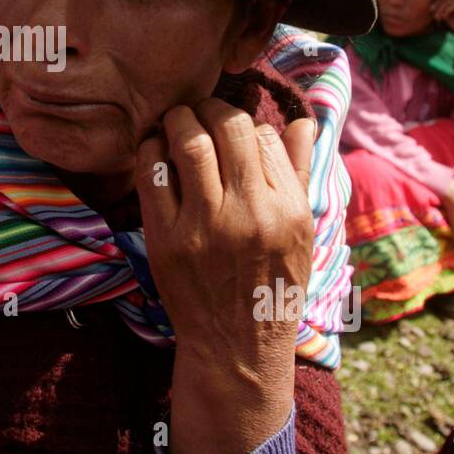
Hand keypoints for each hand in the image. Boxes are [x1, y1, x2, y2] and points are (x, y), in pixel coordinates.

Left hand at [135, 102, 314, 366]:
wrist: (236, 346)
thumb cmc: (272, 284)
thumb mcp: (300, 232)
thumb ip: (299, 173)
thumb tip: (303, 121)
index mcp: (287, 209)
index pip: (264, 136)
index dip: (246, 123)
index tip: (232, 128)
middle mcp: (249, 213)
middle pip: (228, 128)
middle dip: (210, 108)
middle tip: (199, 109)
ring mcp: (205, 225)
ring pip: (189, 142)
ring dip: (178, 120)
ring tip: (175, 121)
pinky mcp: (166, 239)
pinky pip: (152, 176)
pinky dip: (150, 151)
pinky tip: (154, 150)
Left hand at [431, 0, 453, 50]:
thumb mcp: (449, 18)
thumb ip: (444, 12)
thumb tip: (434, 9)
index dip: (438, 1)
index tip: (431, 9)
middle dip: (438, 3)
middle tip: (431, 10)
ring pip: (450, 0)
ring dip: (441, 8)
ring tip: (437, 16)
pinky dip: (447, 10)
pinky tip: (444, 17)